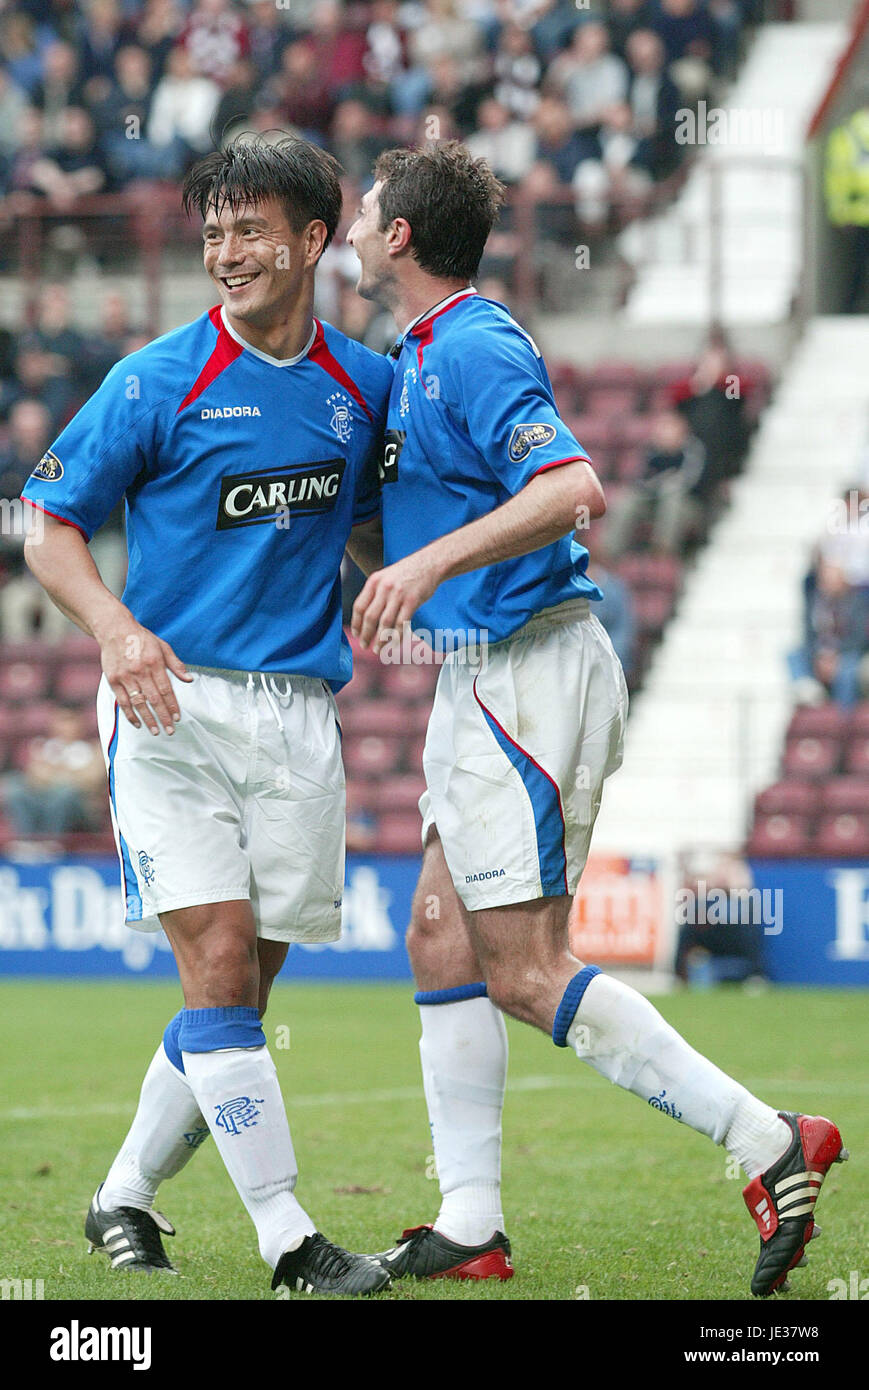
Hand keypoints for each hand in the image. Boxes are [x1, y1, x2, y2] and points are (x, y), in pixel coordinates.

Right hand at [98, 613, 193, 734]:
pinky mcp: (113, 680)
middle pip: (154, 699)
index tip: (177, 718)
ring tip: (155, 731)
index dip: (172, 705)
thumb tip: (189, 679)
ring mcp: (125, 677)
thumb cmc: (142, 639)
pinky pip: (123, 702)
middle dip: (163, 717)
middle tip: (170, 731)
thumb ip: (176, 664)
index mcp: (154, 663)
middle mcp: (140, 671)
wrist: (115, 630)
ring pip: (138, 703)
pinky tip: (137, 723)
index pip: (166, 689)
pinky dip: (130, 714)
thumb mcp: (163, 647)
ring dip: (148, 719)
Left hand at [351, 552, 442, 653]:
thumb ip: (375, 593)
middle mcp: (384, 588)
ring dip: (380, 639)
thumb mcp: (385, 577)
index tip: (356, 634)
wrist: (429, 563)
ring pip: (385, 623)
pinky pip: (402, 623)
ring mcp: (398, 595)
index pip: (359, 606)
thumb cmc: (406, 573)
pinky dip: (397, 636)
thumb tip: (365, 617)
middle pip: (370, 617)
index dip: (356, 623)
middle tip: (365, 645)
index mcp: (374, 581)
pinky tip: (394, 644)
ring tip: (377, 649)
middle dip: (366, 635)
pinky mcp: (412, 601)